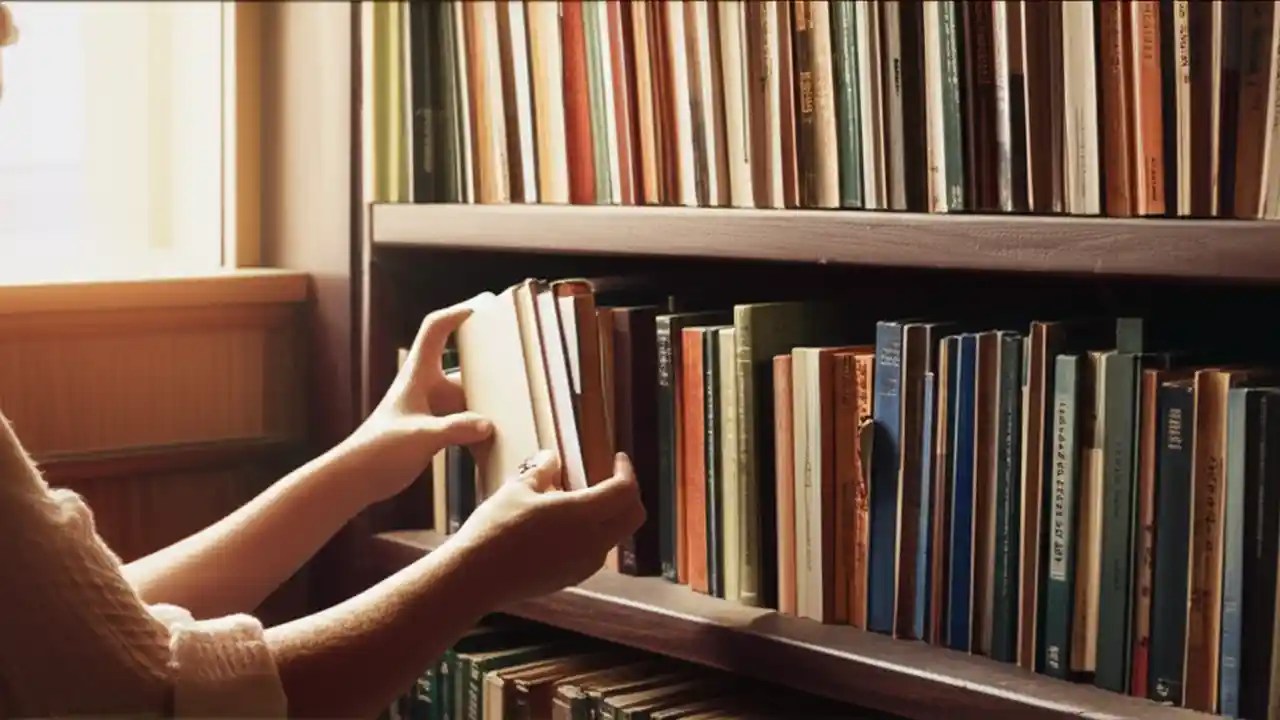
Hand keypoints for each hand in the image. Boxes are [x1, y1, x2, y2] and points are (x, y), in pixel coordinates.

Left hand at [340, 300, 492, 504]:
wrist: (357, 477)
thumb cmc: (379, 449)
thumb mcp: (421, 436)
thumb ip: (455, 429)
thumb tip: (487, 425)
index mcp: (418, 376)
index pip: (435, 330)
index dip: (456, 313)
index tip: (481, 309)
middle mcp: (425, 387)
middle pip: (460, 367)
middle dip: (485, 367)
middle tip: (513, 367)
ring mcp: (428, 409)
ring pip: (464, 398)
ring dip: (483, 403)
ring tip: (512, 408)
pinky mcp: (430, 430)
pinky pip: (461, 422)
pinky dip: (476, 428)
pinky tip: (493, 441)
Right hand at [451, 450, 645, 606]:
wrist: (475, 578)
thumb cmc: (494, 529)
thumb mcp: (517, 489)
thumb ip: (542, 471)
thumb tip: (551, 458)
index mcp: (583, 515)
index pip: (625, 491)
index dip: (626, 471)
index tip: (618, 459)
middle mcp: (592, 543)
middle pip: (633, 517)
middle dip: (629, 495)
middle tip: (612, 479)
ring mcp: (584, 565)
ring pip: (615, 536)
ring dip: (610, 516)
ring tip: (581, 500)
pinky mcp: (571, 578)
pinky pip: (595, 552)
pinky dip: (593, 534)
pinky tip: (565, 526)